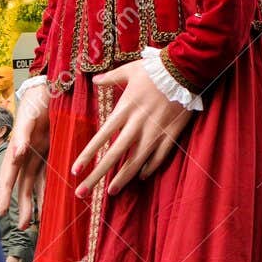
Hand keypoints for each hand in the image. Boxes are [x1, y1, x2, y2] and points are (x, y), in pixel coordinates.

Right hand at [0, 80, 49, 226]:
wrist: (55, 88)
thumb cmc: (37, 100)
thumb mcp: (28, 115)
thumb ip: (22, 135)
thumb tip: (16, 153)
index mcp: (17, 148)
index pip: (9, 176)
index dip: (6, 194)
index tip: (2, 212)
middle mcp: (27, 155)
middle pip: (22, 185)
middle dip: (20, 205)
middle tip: (22, 227)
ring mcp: (40, 155)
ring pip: (35, 184)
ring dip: (34, 202)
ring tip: (35, 222)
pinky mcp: (53, 152)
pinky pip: (50, 174)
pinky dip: (50, 188)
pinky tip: (51, 203)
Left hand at [73, 60, 196, 198]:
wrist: (185, 70)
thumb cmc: (155, 69)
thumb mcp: (130, 70)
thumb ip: (111, 78)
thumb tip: (95, 80)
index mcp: (124, 110)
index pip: (101, 137)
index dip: (87, 155)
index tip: (76, 170)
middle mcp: (137, 125)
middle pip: (114, 155)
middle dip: (97, 176)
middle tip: (82, 192)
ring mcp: (155, 132)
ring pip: (136, 161)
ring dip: (122, 178)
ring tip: (111, 192)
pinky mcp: (171, 134)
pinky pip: (159, 157)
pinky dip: (149, 168)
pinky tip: (142, 176)